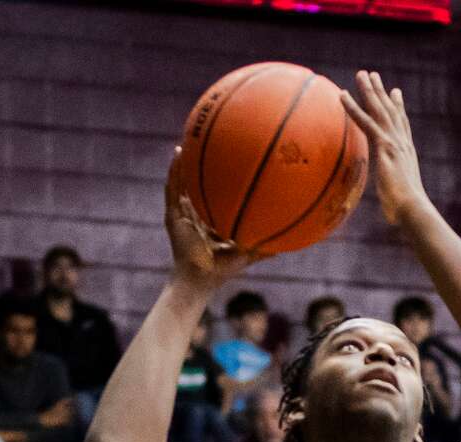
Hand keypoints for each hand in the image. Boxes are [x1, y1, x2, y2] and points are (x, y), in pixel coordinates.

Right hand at [163, 150, 257, 290]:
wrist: (201, 278)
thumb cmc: (223, 270)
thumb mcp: (248, 252)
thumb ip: (265, 247)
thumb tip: (289, 244)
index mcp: (209, 223)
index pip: (212, 199)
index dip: (217, 184)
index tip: (227, 165)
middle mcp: (194, 217)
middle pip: (195, 187)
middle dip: (198, 169)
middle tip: (205, 146)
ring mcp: (182, 215)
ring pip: (180, 184)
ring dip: (182, 165)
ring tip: (185, 143)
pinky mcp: (172, 216)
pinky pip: (172, 189)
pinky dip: (174, 171)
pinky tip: (178, 154)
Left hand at [340, 71, 427, 225]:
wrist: (412, 209)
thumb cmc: (407, 213)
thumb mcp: (399, 201)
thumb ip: (394, 199)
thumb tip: (393, 214)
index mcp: (407, 153)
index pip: (402, 125)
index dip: (398, 108)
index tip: (395, 92)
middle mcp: (402, 143)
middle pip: (391, 111)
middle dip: (382, 92)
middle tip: (374, 75)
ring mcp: (394, 142)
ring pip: (379, 110)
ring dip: (369, 90)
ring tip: (361, 73)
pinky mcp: (384, 145)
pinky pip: (365, 121)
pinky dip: (353, 107)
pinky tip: (342, 95)